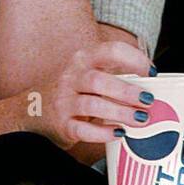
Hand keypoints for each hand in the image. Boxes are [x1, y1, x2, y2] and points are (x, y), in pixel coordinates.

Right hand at [17, 40, 155, 149]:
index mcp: (82, 60)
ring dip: (119, 112)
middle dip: (126, 90)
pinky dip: (102, 133)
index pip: (110, 50)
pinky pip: (82, 129)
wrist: (31, 110)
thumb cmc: (71, 92)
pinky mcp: (61, 124)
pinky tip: (118, 133)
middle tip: (148, 100)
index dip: (134, 59)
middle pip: (99, 80)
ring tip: (140, 119)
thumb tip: (152, 86)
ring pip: (92, 105)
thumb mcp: (87, 75)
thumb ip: (113, 76)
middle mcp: (71, 77)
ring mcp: (64, 101)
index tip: (152, 72)